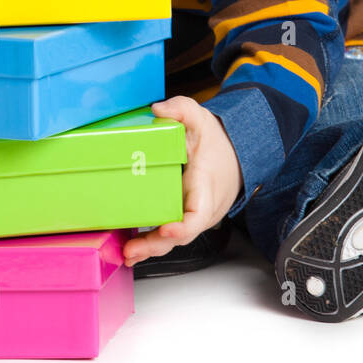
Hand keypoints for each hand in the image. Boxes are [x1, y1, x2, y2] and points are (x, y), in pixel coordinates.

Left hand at [122, 96, 243, 265]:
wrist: (235, 155)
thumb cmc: (217, 143)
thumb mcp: (201, 118)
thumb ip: (182, 109)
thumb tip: (158, 109)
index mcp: (207, 186)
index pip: (199, 213)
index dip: (184, 225)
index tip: (166, 227)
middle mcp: (203, 208)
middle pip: (182, 233)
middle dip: (157, 244)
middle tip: (132, 250)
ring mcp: (194, 216)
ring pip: (174, 239)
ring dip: (151, 248)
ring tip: (127, 254)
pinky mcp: (185, 218)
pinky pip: (170, 235)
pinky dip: (152, 244)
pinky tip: (132, 250)